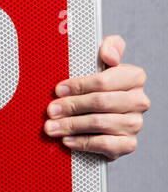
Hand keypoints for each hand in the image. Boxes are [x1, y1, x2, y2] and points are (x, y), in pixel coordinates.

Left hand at [44, 35, 148, 159]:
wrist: (100, 119)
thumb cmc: (98, 87)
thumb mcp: (101, 62)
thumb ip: (109, 46)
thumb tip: (110, 55)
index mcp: (134, 77)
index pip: (103, 81)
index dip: (78, 86)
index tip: (59, 89)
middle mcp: (139, 101)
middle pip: (100, 102)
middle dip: (71, 106)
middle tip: (51, 110)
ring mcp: (135, 123)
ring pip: (100, 123)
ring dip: (72, 125)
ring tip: (52, 127)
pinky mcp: (128, 144)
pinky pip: (105, 144)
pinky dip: (83, 143)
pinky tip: (67, 140)